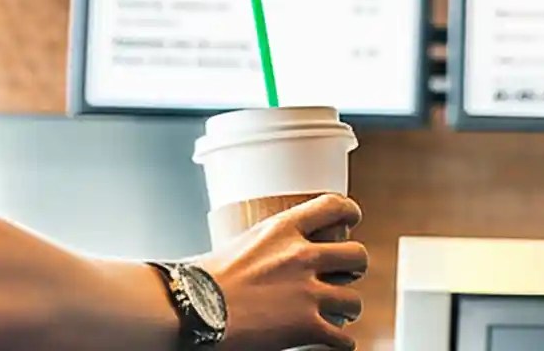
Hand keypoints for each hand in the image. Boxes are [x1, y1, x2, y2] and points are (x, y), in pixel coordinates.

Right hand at [197, 195, 368, 350]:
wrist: (187, 311)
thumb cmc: (197, 281)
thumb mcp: (237, 245)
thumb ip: (265, 248)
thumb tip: (268, 257)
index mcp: (283, 230)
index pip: (333, 207)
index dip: (349, 212)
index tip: (352, 220)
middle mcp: (301, 257)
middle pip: (356, 255)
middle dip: (354, 267)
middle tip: (345, 275)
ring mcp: (306, 292)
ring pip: (354, 299)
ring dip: (348, 308)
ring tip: (339, 313)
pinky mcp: (305, 326)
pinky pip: (341, 337)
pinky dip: (341, 342)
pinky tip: (334, 342)